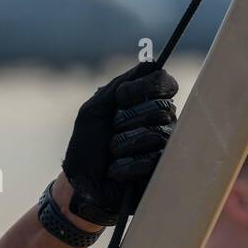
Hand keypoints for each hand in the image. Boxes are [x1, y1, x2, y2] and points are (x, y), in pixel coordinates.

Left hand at [62, 63, 178, 225]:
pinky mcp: (164, 173)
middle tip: (111, 131)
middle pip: (161, 107)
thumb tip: (151, 62)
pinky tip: (115, 171)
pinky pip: (153, 160)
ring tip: (112, 153)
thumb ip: (119, 86)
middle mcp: (162, 123)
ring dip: (122, 144)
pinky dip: (125, 164)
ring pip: (156, 134)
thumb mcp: (95, 110)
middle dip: (126, 119)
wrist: (81, 184)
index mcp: (146, 105)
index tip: (121, 97)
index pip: (166, 82)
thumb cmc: (87, 146)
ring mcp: (166, 148)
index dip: (144, 87)